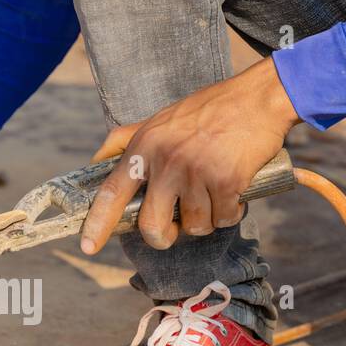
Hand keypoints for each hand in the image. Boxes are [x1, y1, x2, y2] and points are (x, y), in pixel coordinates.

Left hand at [80, 58, 299, 252]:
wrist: (258, 98)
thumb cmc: (209, 110)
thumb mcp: (160, 118)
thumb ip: (127, 139)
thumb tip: (96, 161)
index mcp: (144, 146)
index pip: (111, 192)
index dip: (97, 224)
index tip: (87, 247)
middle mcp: (165, 161)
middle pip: (152, 226)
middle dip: (164, 237)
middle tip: (176, 229)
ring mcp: (195, 172)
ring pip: (194, 227)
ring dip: (206, 219)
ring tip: (214, 194)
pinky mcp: (226, 181)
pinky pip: (223, 219)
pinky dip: (230, 213)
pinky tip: (234, 192)